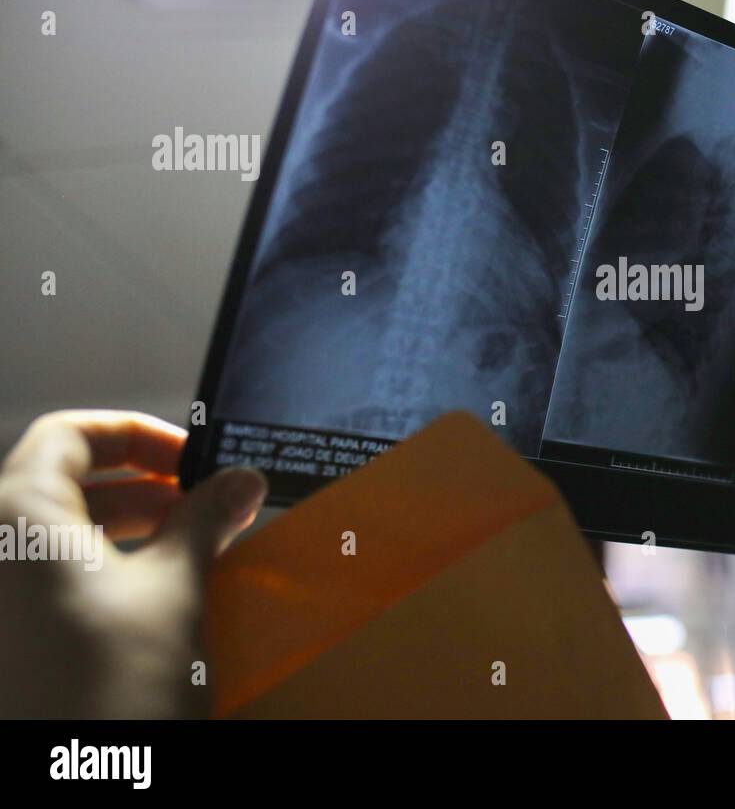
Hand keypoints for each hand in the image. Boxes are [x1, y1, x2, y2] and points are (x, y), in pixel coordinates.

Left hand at [0, 410, 265, 717]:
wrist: (76, 785)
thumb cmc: (110, 690)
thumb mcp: (175, 589)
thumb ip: (206, 519)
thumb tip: (239, 480)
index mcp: (15, 517)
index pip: (68, 433)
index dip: (136, 434)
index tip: (193, 457)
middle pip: (59, 481)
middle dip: (141, 485)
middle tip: (206, 503)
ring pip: (54, 533)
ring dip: (125, 527)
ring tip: (191, 546)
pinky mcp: (8, 640)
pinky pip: (46, 580)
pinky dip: (100, 570)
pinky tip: (156, 593)